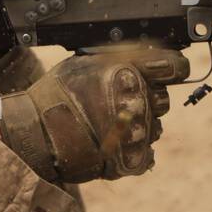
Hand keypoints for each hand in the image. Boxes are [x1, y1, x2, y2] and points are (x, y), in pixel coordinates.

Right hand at [0, 46, 189, 183]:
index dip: (174, 68)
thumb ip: (118, 57)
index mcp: (127, 72)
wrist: (36, 134)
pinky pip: (147, 152)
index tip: (172, 71)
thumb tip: (146, 53)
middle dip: (147, 99)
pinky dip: (132, 149)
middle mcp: (136, 101)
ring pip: (156, 127)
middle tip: (119, 102)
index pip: (173, 67)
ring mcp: (136, 132)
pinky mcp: (132, 158)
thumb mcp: (83, 62)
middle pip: (163, 99)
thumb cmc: (57, 94)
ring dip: (139, 125)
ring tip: (108, 125)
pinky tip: (110, 143)